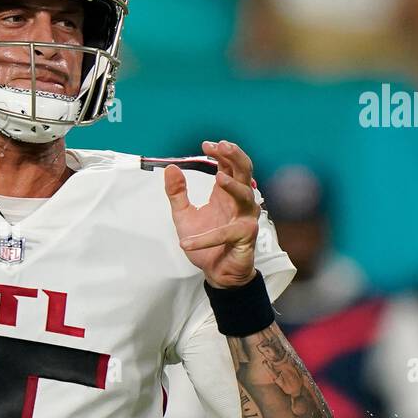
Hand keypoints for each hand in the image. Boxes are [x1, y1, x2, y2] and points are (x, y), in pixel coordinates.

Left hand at [165, 139, 259, 287]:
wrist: (217, 272)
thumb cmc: (207, 244)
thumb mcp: (183, 215)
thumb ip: (177, 193)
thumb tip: (170, 168)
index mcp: (226, 193)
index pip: (229, 164)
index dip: (221, 152)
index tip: (206, 144)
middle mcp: (239, 202)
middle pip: (245, 171)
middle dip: (235, 156)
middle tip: (222, 146)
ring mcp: (245, 218)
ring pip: (246, 195)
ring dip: (233, 186)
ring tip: (219, 178)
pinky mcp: (244, 237)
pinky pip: (227, 233)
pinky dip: (206, 238)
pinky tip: (187, 241)